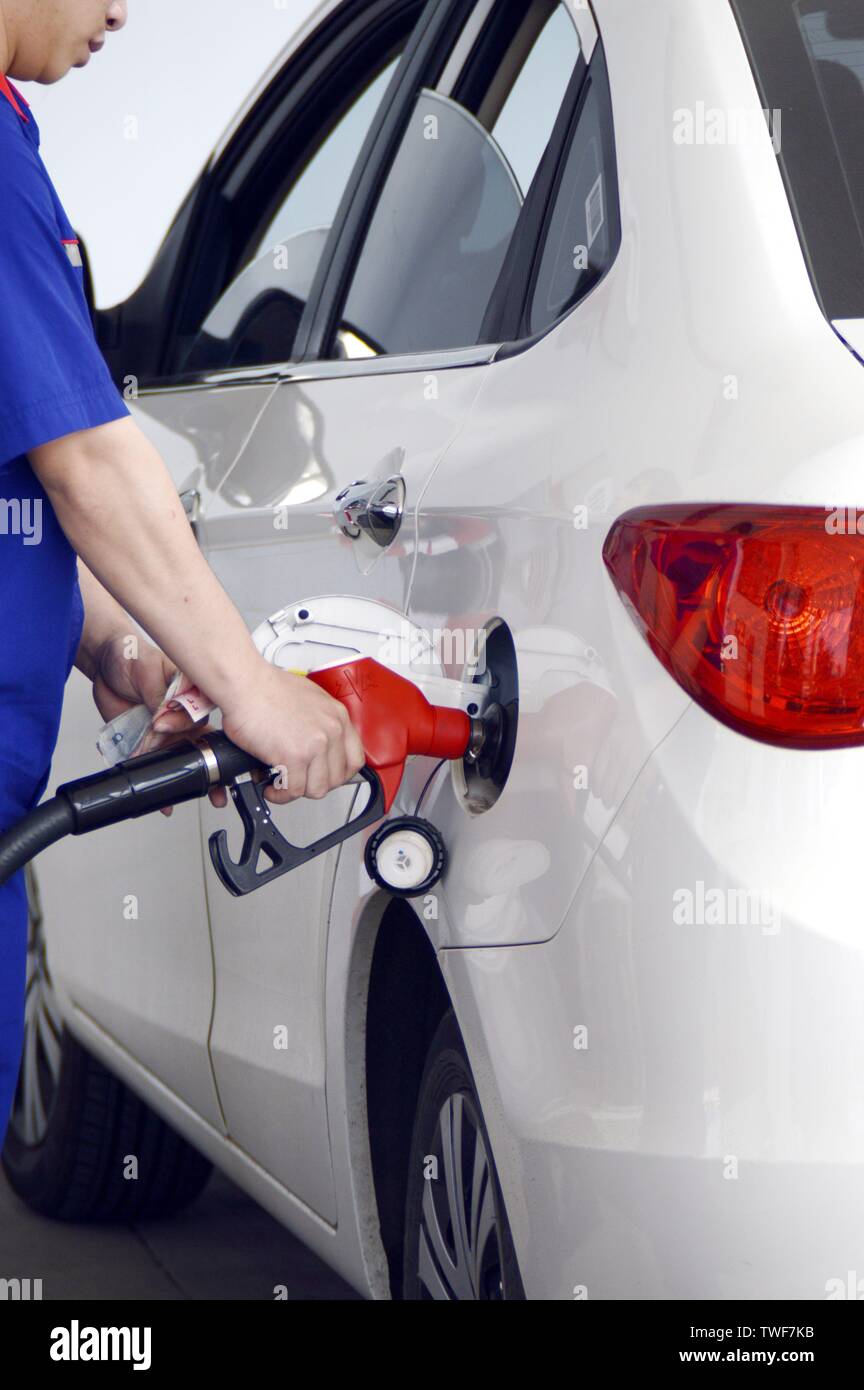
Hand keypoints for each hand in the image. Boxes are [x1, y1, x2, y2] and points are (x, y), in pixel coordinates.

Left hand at [91, 634, 218, 815]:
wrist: (103, 663)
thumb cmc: (131, 655)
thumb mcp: (147, 670)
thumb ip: (158, 696)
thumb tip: (163, 719)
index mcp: (192, 693)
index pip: (200, 715)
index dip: (190, 727)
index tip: (168, 728)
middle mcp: (183, 714)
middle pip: (201, 743)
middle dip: (209, 767)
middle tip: (215, 786)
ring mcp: (167, 729)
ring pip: (180, 757)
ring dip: (184, 777)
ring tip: (188, 794)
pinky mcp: (148, 740)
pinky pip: (154, 762)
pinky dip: (157, 779)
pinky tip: (162, 795)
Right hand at [220, 661, 365, 804]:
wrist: (245, 684)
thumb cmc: (267, 688)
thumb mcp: (309, 698)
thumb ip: (320, 721)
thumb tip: (318, 743)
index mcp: (338, 716)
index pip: (355, 759)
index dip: (339, 774)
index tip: (325, 777)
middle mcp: (331, 731)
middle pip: (336, 778)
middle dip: (315, 784)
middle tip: (299, 780)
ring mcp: (315, 745)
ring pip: (316, 789)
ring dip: (297, 791)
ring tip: (283, 784)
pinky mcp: (293, 756)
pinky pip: (292, 790)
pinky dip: (280, 794)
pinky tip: (271, 786)